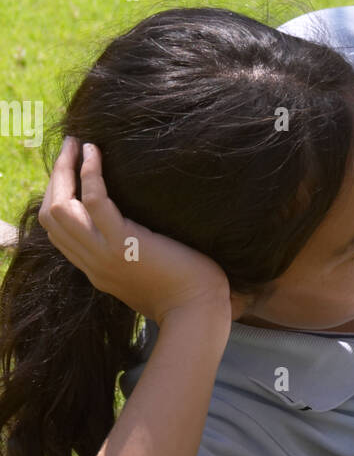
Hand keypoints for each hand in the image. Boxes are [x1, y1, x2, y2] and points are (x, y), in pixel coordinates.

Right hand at [38, 137, 253, 326]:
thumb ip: (132, 253)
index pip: (59, 232)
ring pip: (61, 207)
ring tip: (77, 143)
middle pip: (51, 216)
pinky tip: (95, 153)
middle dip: (56, 178)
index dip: (58, 198)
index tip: (69, 172)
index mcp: (96, 269)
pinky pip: (94, 201)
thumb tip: (138, 230)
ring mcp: (103, 254)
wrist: (200, 312)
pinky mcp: (122, 243)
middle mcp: (92, 263)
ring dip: (66, 170)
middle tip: (69, 148)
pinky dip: (90, 173)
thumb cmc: (187, 292)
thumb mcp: (147, 272)